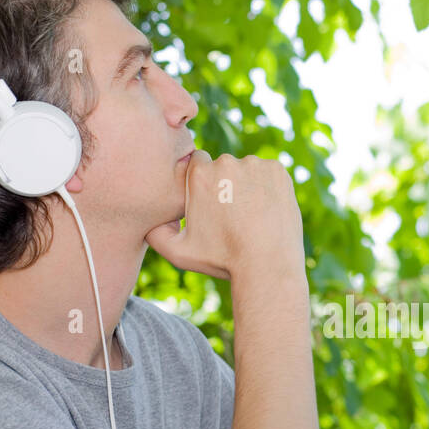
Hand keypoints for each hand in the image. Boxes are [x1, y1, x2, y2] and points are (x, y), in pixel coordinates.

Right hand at [145, 150, 304, 281]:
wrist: (267, 265)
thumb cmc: (221, 260)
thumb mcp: (178, 252)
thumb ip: (154, 232)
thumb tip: (150, 215)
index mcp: (200, 175)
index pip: (197, 163)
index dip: (203, 183)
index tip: (211, 203)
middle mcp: (226, 163)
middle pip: (222, 166)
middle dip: (225, 184)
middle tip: (232, 215)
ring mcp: (255, 164)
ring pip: (246, 170)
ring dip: (246, 185)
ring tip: (251, 216)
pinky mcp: (278, 170)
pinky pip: (267, 173)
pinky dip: (267, 187)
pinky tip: (266, 211)